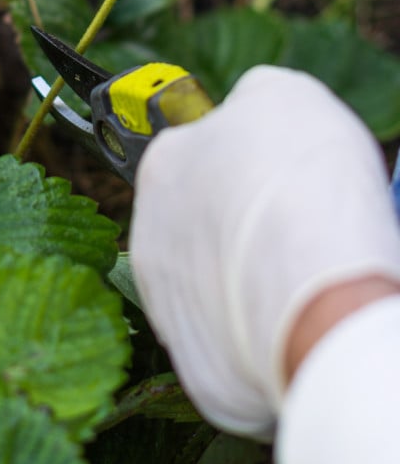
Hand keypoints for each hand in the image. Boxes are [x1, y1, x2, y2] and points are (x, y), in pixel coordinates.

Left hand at [129, 66, 399, 436]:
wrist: (314, 290)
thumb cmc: (300, 182)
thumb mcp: (282, 96)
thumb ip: (252, 102)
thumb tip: (250, 110)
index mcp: (162, 164)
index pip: (195, 155)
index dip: (245, 163)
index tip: (282, 177)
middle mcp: (148, 234)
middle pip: (199, 226)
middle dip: (240, 226)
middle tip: (295, 227)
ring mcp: (167, 305)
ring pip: (212, 289)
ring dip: (246, 281)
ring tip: (299, 276)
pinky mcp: (199, 367)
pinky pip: (233, 346)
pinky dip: (260, 336)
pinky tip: (292, 321)